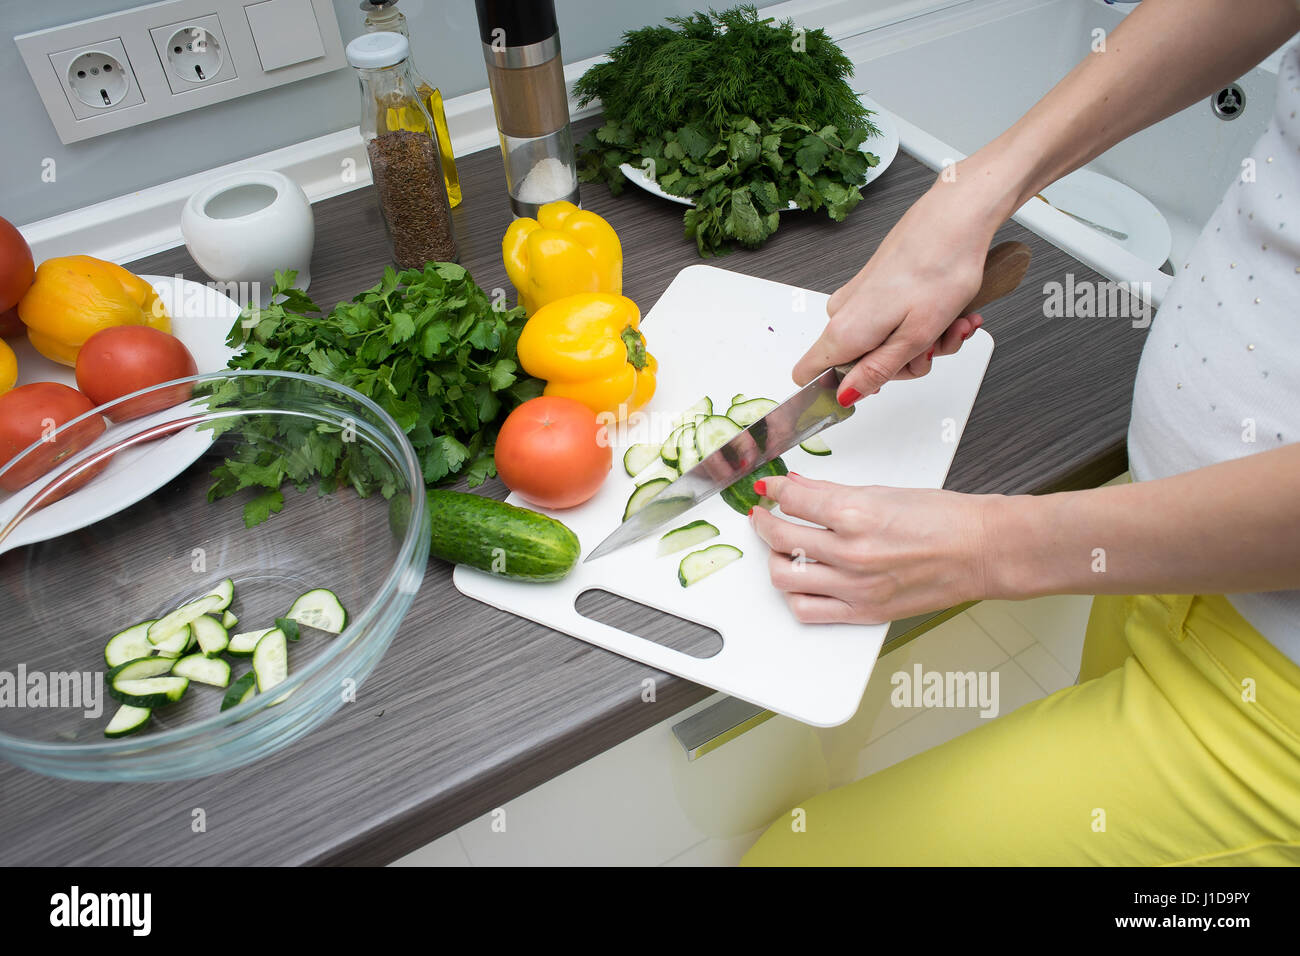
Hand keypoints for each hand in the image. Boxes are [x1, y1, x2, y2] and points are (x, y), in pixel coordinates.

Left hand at [749, 473, 993, 623]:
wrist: (981, 551)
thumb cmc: (943, 519)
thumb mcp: (882, 492)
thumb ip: (832, 492)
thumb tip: (797, 486)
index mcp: (855, 515)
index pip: (792, 500)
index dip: (775, 491)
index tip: (771, 489)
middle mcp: (850, 553)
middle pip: (780, 538)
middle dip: (764, 523)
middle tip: (764, 517)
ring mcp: (854, 587)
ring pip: (784, 576)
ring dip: (774, 559)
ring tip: (781, 548)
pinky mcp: (862, 612)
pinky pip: (807, 610)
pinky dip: (794, 594)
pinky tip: (800, 579)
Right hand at [793, 161, 1014, 403]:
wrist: (955, 219)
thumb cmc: (939, 270)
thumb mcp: (914, 337)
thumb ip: (877, 371)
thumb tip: (846, 396)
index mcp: (844, 332)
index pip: (808, 375)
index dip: (839, 390)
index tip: (875, 387)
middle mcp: (842, 314)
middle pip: (860, 365)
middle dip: (904, 364)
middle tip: (936, 347)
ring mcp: (858, 298)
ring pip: (883, 343)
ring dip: (923, 342)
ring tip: (953, 324)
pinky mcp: (875, 286)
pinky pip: (893, 321)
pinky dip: (922, 322)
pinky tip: (951, 313)